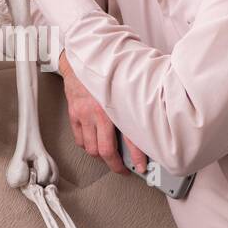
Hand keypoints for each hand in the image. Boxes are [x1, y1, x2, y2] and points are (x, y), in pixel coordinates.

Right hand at [59, 54, 147, 175]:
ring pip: (91, 148)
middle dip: (115, 164)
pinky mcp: (74, 113)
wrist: (82, 57)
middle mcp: (99, 112)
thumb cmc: (106, 67)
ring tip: (108, 158)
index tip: (141, 167)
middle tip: (123, 170)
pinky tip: (92, 145)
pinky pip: (79, 139)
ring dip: (101, 156)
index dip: (137, 156)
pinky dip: (86, 146)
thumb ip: (137, 99)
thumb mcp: (127, 81)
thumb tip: (153, 115)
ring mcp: (84, 114)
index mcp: (117, 103)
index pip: (130, 137)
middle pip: (105, 150)